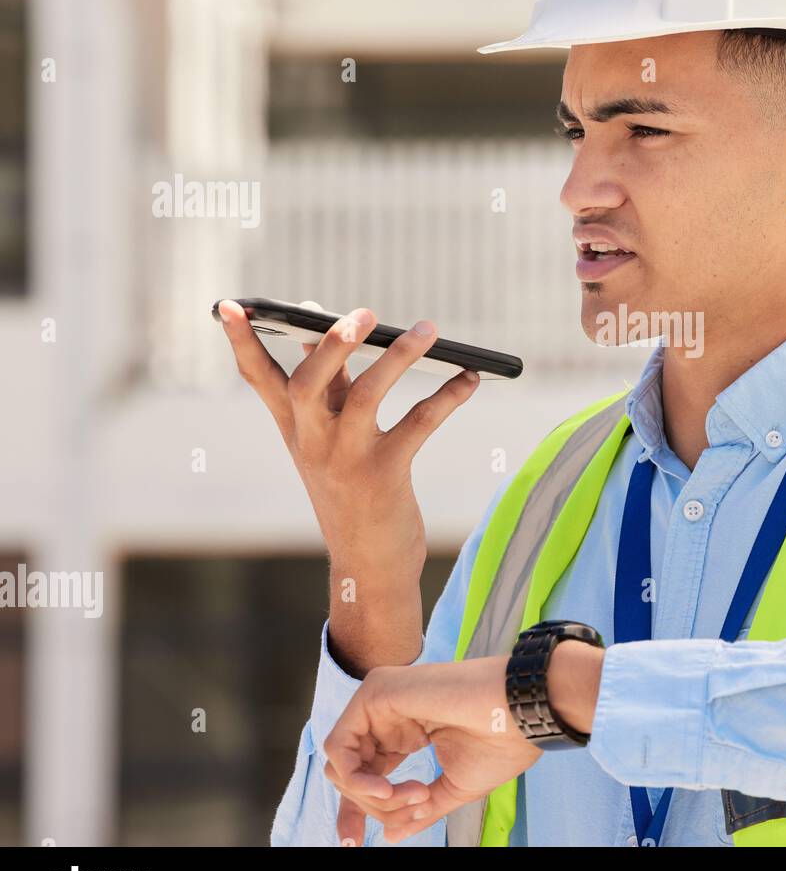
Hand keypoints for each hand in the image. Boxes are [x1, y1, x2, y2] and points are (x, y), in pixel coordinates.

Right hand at [216, 300, 479, 666]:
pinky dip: (448, 396)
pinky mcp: (384, 475)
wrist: (367, 565)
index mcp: (293, 428)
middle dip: (334, 345)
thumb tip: (328, 338)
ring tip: (428, 328)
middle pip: (309, 384)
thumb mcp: (326, 442)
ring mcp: (346, 459)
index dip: (242, 342)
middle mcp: (312, 441)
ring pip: (366, 396)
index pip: (259, 379)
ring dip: (399, 357)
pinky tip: (470, 377)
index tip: (229, 305)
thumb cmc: (350, 491)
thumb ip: (328, 390)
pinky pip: (418, 424)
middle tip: (363, 313)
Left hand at [321, 657, 541, 844]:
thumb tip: (390, 835)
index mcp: (405, 733)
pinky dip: (357, 778)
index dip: (357, 811)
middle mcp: (388, 716)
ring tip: (411, 797)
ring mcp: (381, 701)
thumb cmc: (497, 744)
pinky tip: (387, 789)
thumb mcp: (451, 788)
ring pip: (341, 762)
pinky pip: (340, 747)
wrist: (517, 713)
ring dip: (368, 794)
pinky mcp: (375, 691)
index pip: (366, 774)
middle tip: (411, 810)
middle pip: (349, 771)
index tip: (354, 843)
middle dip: (370, 806)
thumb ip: (419, 809)